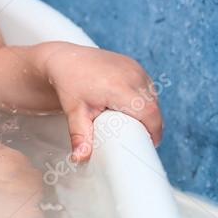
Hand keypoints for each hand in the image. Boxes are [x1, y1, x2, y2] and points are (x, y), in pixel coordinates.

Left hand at [43, 43, 162, 162]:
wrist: (63, 60)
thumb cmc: (69, 85)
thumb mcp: (74, 112)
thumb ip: (80, 136)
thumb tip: (80, 158)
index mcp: (119, 87)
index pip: (150, 113)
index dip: (154, 131)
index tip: (148, 145)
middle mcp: (131, 74)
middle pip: (154, 107)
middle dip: (150, 124)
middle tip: (137, 137)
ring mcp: (134, 67)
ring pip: (153, 96)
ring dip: (148, 111)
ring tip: (134, 123)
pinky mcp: (133, 64)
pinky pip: (147, 86)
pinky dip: (144, 98)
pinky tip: (132, 107)